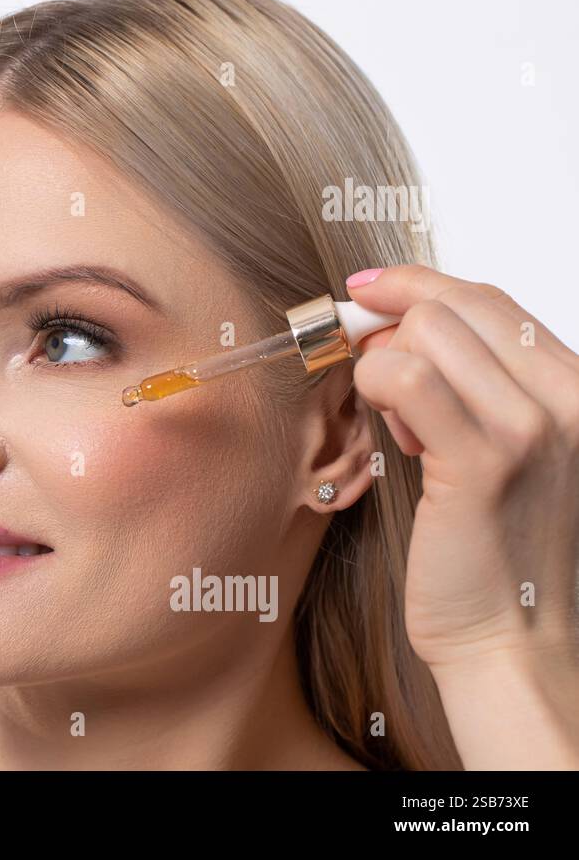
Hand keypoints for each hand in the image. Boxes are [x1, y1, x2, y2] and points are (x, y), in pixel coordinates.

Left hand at [344, 265, 578, 765]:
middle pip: (457, 305)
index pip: (492, 301)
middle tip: (378, 378)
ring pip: (426, 332)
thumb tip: (404, 326)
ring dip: (388, 368)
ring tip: (407, 430)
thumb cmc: (494, 550)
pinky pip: (403, 379)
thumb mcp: (504, 451)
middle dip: (395, 326)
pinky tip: (398, 442)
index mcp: (576, 391)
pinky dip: (377, 392)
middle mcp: (569, 400)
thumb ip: (474, 388)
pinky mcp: (484, 462)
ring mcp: (532, 428)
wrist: (512, 641)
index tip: (368, 289)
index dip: (420, 285)